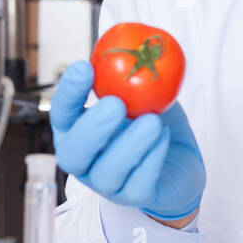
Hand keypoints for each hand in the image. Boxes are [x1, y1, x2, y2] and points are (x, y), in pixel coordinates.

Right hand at [50, 60, 204, 220]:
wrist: (180, 161)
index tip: (83, 67)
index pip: (62, 113)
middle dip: (93, 127)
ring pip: (107, 172)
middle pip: (73, 151)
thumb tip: (131, 44)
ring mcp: (107, 183)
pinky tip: (163, 138)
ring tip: (153, 122)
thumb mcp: (142, 94)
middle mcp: (85, 159)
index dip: (68, 92)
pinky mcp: (134, 197)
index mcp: (78, 130)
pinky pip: (138, 183)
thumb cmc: (151, 123)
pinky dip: (151, 159)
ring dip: (130, 144)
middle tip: (117, 104)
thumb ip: (131, 77)